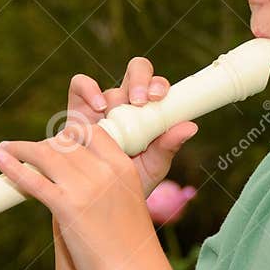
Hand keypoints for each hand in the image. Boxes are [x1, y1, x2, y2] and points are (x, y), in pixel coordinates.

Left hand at [0, 123, 160, 269]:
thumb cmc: (128, 245)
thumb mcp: (126, 201)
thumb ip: (104, 184)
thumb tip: (70, 177)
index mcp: (123, 168)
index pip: (93, 132)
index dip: (70, 133)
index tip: (55, 140)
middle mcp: (105, 172)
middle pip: (66, 143)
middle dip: (42, 145)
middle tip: (24, 150)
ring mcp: (86, 188)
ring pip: (47, 155)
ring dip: (20, 149)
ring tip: (4, 149)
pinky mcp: (68, 207)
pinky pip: (34, 180)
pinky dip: (12, 166)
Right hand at [66, 57, 198, 197]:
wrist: (93, 198)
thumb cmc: (126, 182)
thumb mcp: (151, 168)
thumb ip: (168, 147)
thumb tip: (191, 127)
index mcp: (149, 113)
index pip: (158, 86)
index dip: (159, 84)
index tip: (159, 97)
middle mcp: (127, 103)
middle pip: (138, 71)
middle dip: (141, 79)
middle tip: (141, 101)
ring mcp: (102, 103)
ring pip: (112, 87)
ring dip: (115, 99)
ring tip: (113, 116)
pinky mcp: (78, 107)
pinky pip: (80, 85)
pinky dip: (88, 89)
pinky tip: (96, 108)